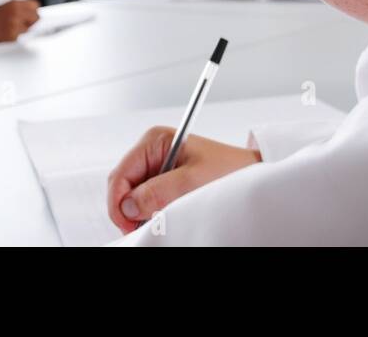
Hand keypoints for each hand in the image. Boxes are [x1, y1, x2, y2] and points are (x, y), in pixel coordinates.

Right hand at [0, 0, 39, 43]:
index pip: (35, 5)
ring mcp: (14, 24)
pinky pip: (20, 38)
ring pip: (29, 29)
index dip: (32, 11)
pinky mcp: (11, 35)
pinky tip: (4, 35)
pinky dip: (14, 38)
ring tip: (8, 29)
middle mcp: (16, 12)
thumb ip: (17, 10)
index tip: (29, 15)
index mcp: (14, 3)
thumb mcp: (3, 8)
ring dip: (22, 31)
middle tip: (22, 25)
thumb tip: (34, 18)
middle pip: (36, 18)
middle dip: (31, 22)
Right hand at [106, 126, 260, 233]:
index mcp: (154, 141)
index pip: (120, 173)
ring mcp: (156, 166)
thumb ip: (156, 192)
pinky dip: (149, 211)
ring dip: (139, 210)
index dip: (118, 201)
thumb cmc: (228, 170)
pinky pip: (145, 199)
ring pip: (132, 195)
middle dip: (127, 208)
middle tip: (138, 227)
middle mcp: (152, 152)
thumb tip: (128, 205)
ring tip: (156, 219)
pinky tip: (162, 215)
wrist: (250, 174)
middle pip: (122, 185)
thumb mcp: (190, 181)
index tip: (127, 222)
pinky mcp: (163, 180)